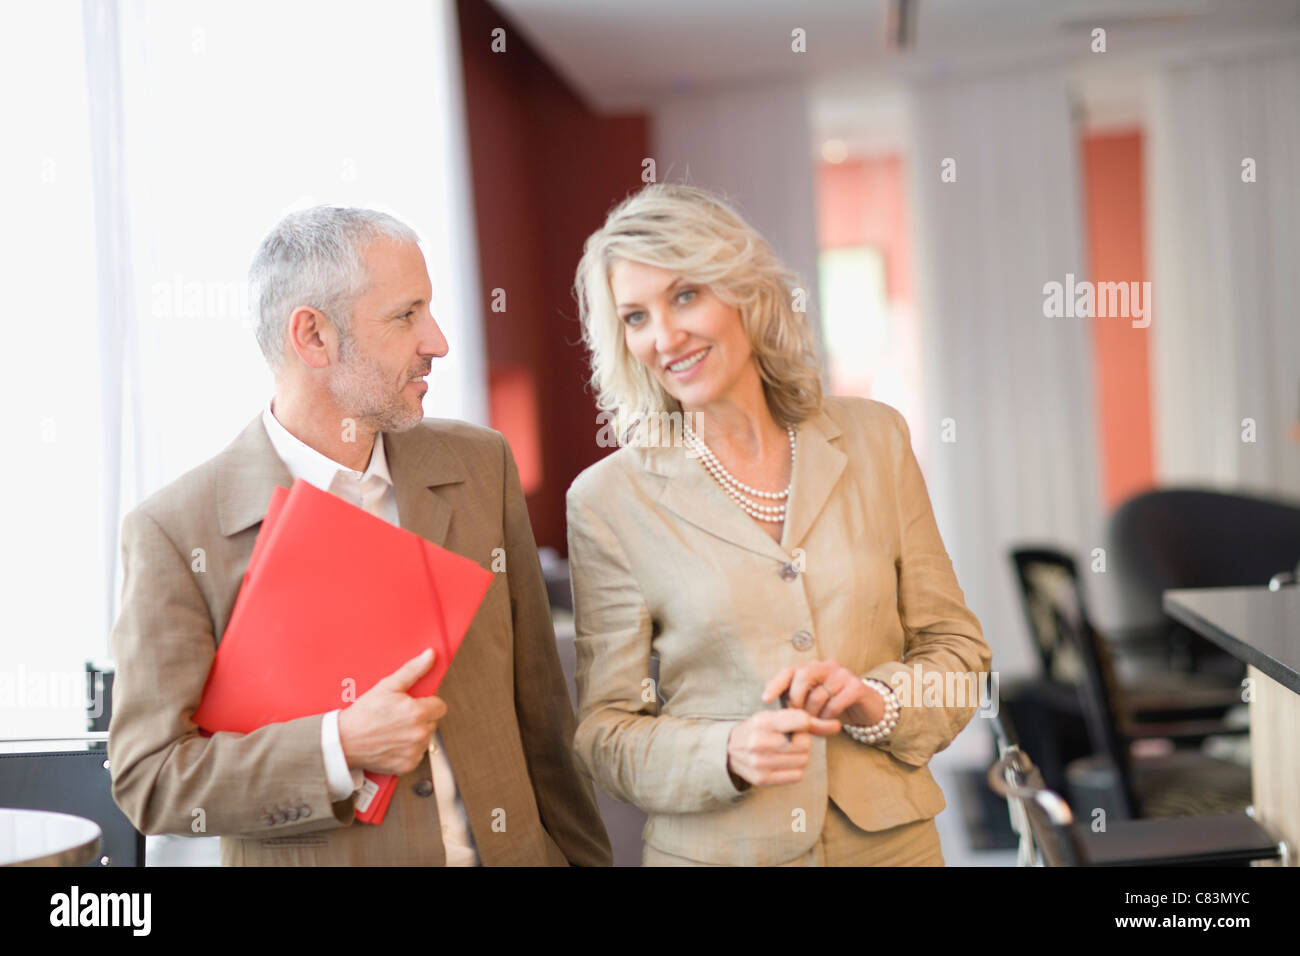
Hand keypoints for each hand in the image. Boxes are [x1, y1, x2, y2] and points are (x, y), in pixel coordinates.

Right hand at [338, 648, 446, 774]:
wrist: (344, 742)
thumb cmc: (363, 714)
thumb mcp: (387, 686)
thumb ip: (413, 670)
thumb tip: (430, 655)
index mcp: (417, 712)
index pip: (440, 706)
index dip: (427, 704)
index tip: (413, 705)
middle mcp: (419, 733)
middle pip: (433, 723)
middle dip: (420, 719)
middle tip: (399, 717)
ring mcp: (414, 751)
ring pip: (425, 739)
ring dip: (415, 735)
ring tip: (394, 730)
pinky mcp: (408, 765)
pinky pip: (417, 755)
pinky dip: (407, 751)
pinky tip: (392, 743)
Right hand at [725, 708, 840, 788]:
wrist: (729, 750)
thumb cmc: (758, 730)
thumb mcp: (775, 718)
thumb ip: (806, 720)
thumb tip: (838, 725)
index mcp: (763, 721)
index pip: (801, 720)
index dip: (805, 723)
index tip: (798, 725)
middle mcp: (760, 742)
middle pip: (804, 744)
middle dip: (802, 741)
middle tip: (789, 740)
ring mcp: (760, 763)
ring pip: (803, 761)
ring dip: (799, 756)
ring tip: (785, 752)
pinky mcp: (762, 779)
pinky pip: (796, 776)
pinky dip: (794, 770)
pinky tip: (782, 763)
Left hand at [763, 660, 884, 726]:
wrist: (865, 710)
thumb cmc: (831, 706)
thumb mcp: (810, 703)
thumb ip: (792, 699)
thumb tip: (768, 700)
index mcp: (811, 668)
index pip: (789, 671)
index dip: (775, 684)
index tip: (765, 699)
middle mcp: (826, 666)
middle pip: (803, 676)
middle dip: (796, 700)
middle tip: (798, 716)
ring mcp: (842, 674)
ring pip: (819, 694)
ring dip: (815, 714)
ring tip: (817, 722)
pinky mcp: (856, 686)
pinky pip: (836, 703)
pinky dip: (830, 716)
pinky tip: (832, 721)